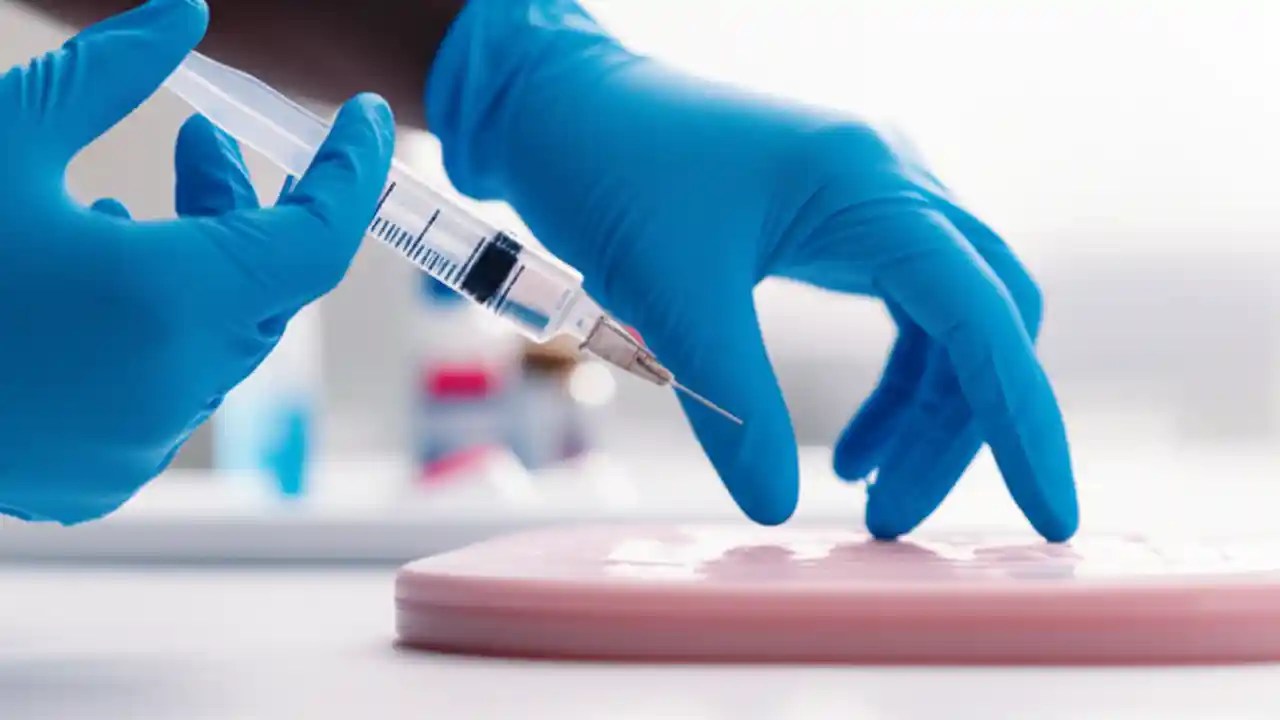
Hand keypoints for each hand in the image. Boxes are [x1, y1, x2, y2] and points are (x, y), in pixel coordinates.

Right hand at [0, 0, 394, 522]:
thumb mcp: (4, 133)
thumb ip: (112, 69)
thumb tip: (185, 12)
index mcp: (169, 302)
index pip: (318, 237)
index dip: (350, 172)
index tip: (365, 122)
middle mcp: (172, 386)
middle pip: (266, 283)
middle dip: (246, 208)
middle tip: (204, 143)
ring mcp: (138, 442)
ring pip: (219, 336)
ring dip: (198, 266)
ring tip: (125, 206)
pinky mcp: (101, 475)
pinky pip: (168, 388)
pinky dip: (159, 330)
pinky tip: (98, 285)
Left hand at [427, 0, 1076, 539]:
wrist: (562, 107)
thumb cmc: (608, 171)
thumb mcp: (670, 295)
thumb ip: (733, 405)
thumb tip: (777, 506)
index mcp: (868, 188)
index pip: (983, 315)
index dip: (1023, 421)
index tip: (1049, 515)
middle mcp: (892, 185)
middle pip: (983, 322)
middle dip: (961, 430)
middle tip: (896, 518)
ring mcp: (872, 200)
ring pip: (949, 324)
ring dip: (926, 418)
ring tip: (869, 495)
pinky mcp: (842, 222)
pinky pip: (904, 313)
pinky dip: (894, 387)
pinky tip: (852, 445)